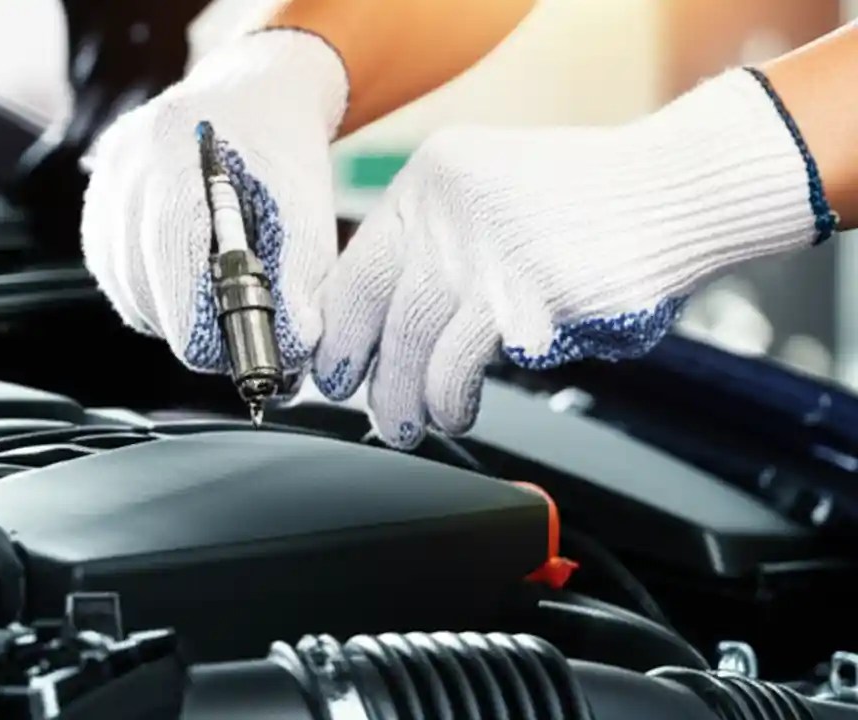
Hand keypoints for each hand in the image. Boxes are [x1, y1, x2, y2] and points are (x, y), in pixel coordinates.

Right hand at [81, 29, 348, 372]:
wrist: (255, 96)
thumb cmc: (283, 151)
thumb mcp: (307, 212)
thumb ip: (300, 280)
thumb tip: (292, 349)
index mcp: (175, 149)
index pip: (168, 250)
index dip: (191, 317)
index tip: (220, 354)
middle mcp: (127, 161)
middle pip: (137, 275)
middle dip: (181, 323)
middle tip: (224, 346)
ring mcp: (105, 180)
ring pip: (121, 281)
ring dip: (163, 313)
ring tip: (209, 315)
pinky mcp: (98, 201)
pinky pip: (112, 270)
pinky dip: (147, 295)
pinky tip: (183, 291)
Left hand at [313, 68, 836, 446]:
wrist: (677, 189)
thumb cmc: (592, 201)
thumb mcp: (492, 193)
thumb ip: (439, 238)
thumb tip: (386, 317)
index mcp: (430, 175)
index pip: (357, 256)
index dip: (338, 317)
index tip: (330, 355)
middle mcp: (444, 203)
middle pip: (369, 298)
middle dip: (353, 361)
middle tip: (347, 395)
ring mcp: (482, 247)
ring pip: (410, 339)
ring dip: (403, 395)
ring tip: (407, 423)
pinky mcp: (521, 294)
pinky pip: (461, 362)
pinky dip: (450, 397)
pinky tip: (455, 412)